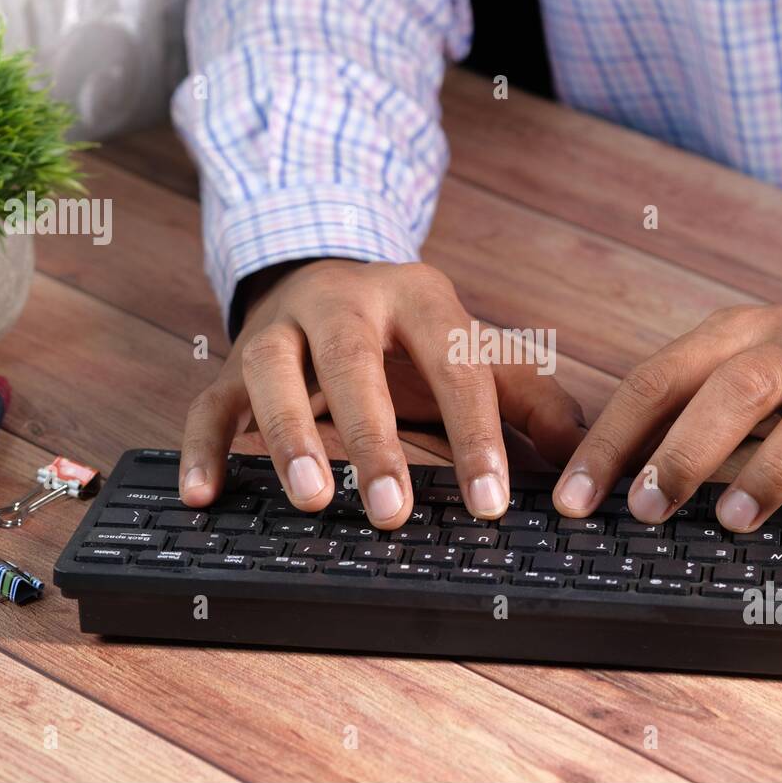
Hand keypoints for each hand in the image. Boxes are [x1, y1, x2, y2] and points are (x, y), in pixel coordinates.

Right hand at [180, 259, 585, 526]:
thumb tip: (578, 456)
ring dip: (287, 434)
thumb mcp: (477, 350)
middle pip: (352, 361)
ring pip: (270, 371)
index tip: (490, 502)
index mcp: (418, 297)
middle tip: (391, 512)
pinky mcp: (234, 361)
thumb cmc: (412, 333)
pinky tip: (205, 494)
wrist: (329, 270)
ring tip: (309, 499)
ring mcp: (281, 330)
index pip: (454, 364)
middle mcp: (344, 303)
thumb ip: (530, 400)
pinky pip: (208, 401)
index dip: (475, 434)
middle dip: (373, 438)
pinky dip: (203, 447)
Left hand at [552, 304, 781, 535]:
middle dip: (687, 450)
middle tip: (647, 509)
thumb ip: (677, 415)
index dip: (611, 441)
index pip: (661, 379)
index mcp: (740, 333)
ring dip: (773, 469)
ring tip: (732, 520)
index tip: (574, 499)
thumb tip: (601, 483)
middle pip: (739, 386)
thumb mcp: (739, 372)